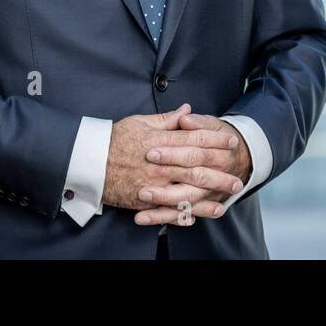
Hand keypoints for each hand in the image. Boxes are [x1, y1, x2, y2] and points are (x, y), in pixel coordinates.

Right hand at [101, 103, 241, 224]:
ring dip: (209, 195)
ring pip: (188, 190)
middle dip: (220, 171)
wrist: (87, 161)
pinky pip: (168, 208)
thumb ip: (167, 119)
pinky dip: (185, 212)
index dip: (216, 139)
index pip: (196, 139)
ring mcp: (154, 183)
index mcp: (161, 141)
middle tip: (238, 175)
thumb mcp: (140, 122)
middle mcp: (161, 163)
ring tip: (227, 198)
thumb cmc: (113, 139)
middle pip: (197, 166)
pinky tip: (200, 215)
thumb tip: (187, 110)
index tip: (232, 141)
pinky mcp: (144, 199)